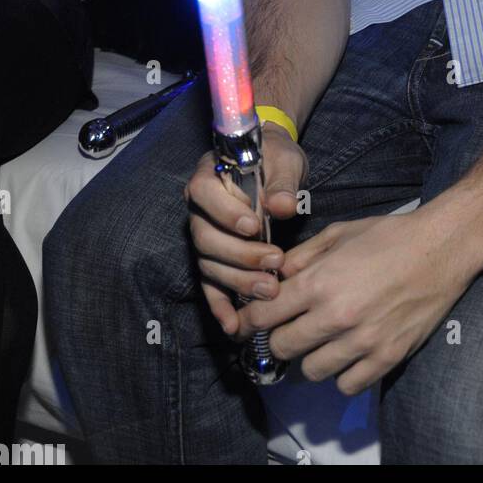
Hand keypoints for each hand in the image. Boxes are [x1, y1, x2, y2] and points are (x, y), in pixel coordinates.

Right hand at [185, 122, 306, 334]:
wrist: (272, 163)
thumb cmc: (275, 157)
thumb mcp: (284, 160)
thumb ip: (282, 182)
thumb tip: (282, 207)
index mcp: (208, 176)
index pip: (204, 195)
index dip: (226, 213)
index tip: (255, 226)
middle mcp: (198, 209)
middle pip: (206, 238)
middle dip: (240, 255)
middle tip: (275, 262)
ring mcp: (204, 235)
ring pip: (209, 264)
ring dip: (237, 280)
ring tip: (270, 290)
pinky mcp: (215, 257)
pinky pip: (211, 283)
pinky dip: (220, 305)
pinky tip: (233, 325)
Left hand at [233, 210, 476, 394]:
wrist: (441, 249)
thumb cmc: (389, 236)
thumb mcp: (339, 233)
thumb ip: (302, 257)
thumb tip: (275, 278)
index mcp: (321, 281)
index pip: (265, 316)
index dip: (251, 320)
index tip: (252, 321)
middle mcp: (337, 315)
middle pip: (283, 348)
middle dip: (280, 338)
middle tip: (290, 328)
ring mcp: (363, 341)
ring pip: (312, 371)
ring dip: (311, 357)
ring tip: (324, 340)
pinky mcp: (387, 357)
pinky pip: (347, 385)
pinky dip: (343, 374)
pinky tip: (349, 354)